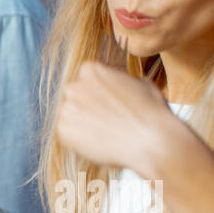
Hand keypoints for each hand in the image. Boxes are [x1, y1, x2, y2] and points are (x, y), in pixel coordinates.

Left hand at [55, 62, 176, 171]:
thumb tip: (113, 84)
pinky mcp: (62, 132)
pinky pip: (68, 134)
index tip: (109, 103)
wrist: (149, 140)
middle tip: (104, 120)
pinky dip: (79, 139)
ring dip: (82, 123)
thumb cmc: (151, 111)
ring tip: (105, 133)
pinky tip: (99, 142)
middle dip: (87, 106)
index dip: (99, 92)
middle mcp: (73, 87)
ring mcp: (66, 110)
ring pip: (71, 116)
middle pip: (76, 96)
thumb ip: (118, 81)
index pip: (87, 79)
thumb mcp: (139, 83)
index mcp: (90, 70)